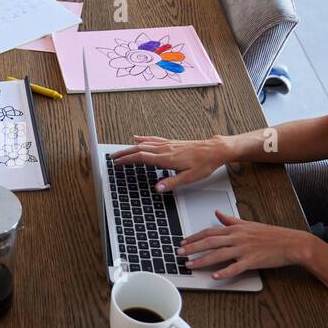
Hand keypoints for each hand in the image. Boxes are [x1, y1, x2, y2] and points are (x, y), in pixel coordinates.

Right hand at [110, 135, 230, 191]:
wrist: (214, 150)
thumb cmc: (203, 164)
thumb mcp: (189, 178)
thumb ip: (171, 182)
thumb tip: (157, 188)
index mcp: (166, 159)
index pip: (141, 158)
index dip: (127, 160)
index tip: (117, 163)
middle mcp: (165, 149)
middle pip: (139, 149)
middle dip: (124, 153)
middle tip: (112, 157)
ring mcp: (168, 145)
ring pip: (144, 144)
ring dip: (130, 147)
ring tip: (120, 150)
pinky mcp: (172, 142)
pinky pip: (153, 140)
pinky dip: (143, 139)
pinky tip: (138, 138)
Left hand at [177, 210, 314, 279]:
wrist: (291, 243)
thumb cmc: (271, 235)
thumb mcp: (249, 224)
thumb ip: (231, 220)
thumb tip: (218, 213)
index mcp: (236, 229)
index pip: (210, 231)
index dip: (194, 236)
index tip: (183, 241)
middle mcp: (237, 237)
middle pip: (209, 241)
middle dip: (192, 247)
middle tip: (178, 253)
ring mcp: (244, 249)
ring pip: (218, 254)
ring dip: (202, 260)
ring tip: (190, 265)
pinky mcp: (252, 261)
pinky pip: (236, 267)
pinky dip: (225, 272)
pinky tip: (215, 277)